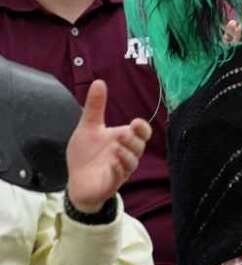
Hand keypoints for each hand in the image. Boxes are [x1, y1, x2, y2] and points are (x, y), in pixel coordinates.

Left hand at [64, 81, 149, 214]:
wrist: (76, 180)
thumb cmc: (86, 154)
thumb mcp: (88, 127)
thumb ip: (95, 107)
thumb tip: (99, 82)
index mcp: (123, 139)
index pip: (142, 133)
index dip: (143, 128)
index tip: (135, 123)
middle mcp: (126, 153)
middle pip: (140, 146)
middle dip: (134, 140)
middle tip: (123, 134)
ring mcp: (121, 168)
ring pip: (132, 162)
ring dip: (127, 154)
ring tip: (116, 148)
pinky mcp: (113, 181)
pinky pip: (120, 175)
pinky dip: (118, 169)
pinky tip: (112, 163)